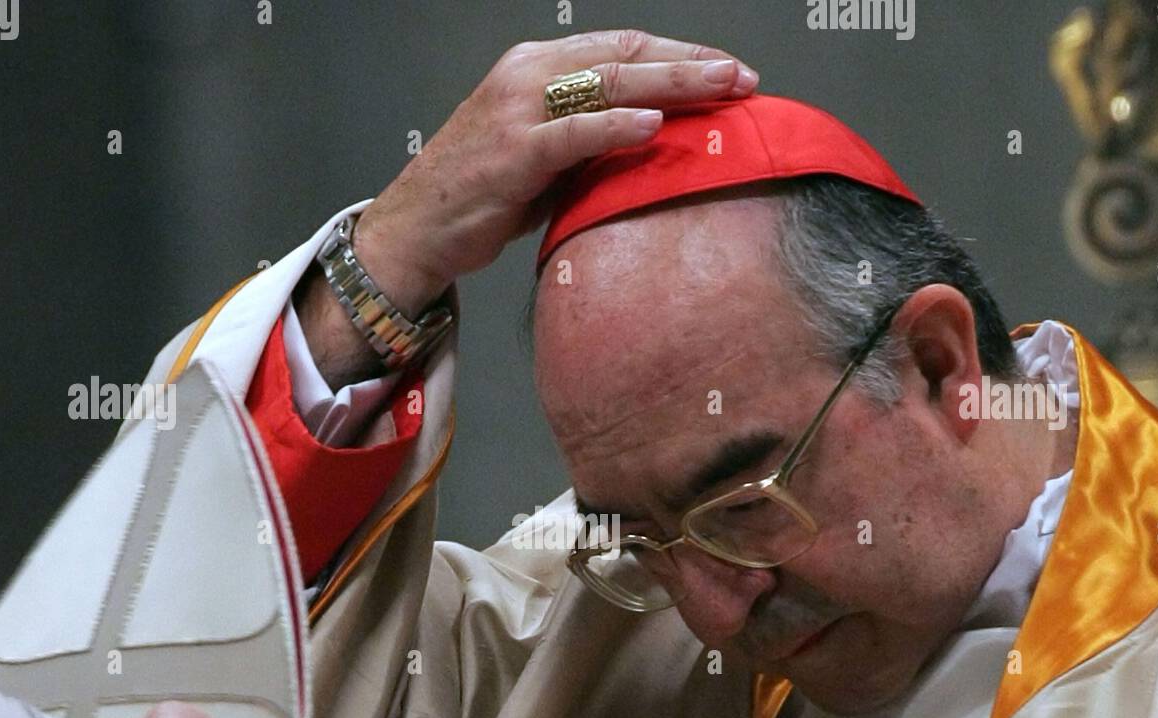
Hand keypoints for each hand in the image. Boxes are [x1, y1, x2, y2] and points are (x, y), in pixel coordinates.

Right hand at [299, 30, 757, 381]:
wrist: (416, 229)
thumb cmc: (478, 196)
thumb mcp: (542, 158)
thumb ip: (589, 141)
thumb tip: (649, 143)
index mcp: (536, 67)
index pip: (621, 48)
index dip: (679, 56)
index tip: (725, 70)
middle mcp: (528, 74)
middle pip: (626, 56)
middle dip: (691, 65)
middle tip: (742, 76)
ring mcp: (520, 110)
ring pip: (610, 83)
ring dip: (672, 84)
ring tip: (720, 89)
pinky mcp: (514, 151)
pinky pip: (575, 131)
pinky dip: (616, 127)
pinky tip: (654, 125)